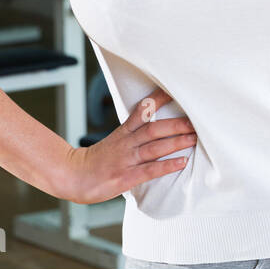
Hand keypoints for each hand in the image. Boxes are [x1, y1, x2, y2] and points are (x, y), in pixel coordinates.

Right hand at [58, 88, 195, 203]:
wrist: (72, 177)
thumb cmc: (98, 160)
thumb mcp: (115, 140)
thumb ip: (135, 131)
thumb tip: (156, 120)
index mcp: (124, 132)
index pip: (142, 111)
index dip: (158, 100)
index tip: (175, 90)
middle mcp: (126, 143)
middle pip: (154, 129)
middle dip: (177, 125)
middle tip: (197, 121)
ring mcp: (126, 160)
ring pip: (154, 148)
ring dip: (176, 143)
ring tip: (194, 139)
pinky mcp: (125, 177)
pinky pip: (149, 170)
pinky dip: (166, 166)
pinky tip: (181, 162)